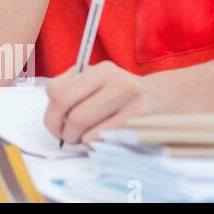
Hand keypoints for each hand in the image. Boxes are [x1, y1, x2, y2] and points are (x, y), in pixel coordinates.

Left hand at [42, 60, 168, 147]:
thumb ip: (72, 91)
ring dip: (79, 141)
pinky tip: (100, 140)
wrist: (162, 98)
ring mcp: (131, 99)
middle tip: (66, 137)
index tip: (55, 124)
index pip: (58, 91)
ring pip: (85, 130)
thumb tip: (53, 118)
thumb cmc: (120, 94)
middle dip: (63, 132)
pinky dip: (95, 144)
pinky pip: (104, 139)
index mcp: (99, 69)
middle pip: (71, 113)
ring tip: (84, 138)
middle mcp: (116, 80)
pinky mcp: (141, 119)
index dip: (51, 114)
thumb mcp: (97, 82)